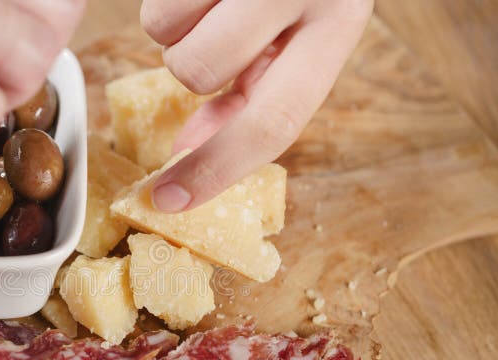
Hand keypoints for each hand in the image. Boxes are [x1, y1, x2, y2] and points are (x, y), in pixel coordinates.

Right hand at [141, 0, 372, 211]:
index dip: (217, 167)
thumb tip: (189, 152)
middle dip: (187, 63)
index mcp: (335, 29)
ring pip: (162, 30)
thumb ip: (252, 98)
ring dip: (171, 20)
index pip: (274, 120)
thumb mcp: (302, 38)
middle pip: (198, 71)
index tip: (169, 201)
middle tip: (212, 29)